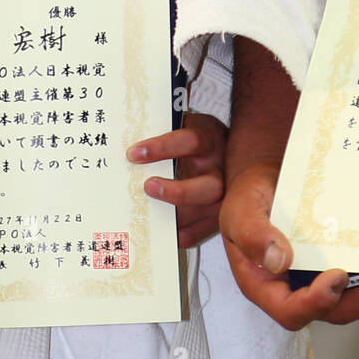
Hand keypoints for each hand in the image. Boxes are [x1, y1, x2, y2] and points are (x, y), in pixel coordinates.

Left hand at [127, 112, 226, 245]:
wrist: (229, 146)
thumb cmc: (199, 136)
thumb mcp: (186, 123)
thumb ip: (164, 130)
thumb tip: (129, 142)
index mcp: (209, 138)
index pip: (189, 142)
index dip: (161, 148)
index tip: (133, 154)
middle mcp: (221, 167)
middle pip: (210, 186)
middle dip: (177, 191)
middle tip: (147, 187)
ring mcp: (225, 193)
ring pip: (208, 211)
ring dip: (177, 216)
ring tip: (150, 213)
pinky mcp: (219, 213)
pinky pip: (204, 230)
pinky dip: (181, 234)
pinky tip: (162, 230)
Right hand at [219, 160, 358, 328]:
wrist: (266, 176)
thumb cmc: (248, 195)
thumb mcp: (240, 207)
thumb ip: (252, 232)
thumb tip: (278, 260)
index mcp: (264, 283)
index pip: (289, 310)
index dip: (315, 302)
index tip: (336, 276)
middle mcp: (293, 287)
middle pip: (330, 311)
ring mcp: (316, 277)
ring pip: (350, 298)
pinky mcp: (335, 262)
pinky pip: (358, 276)